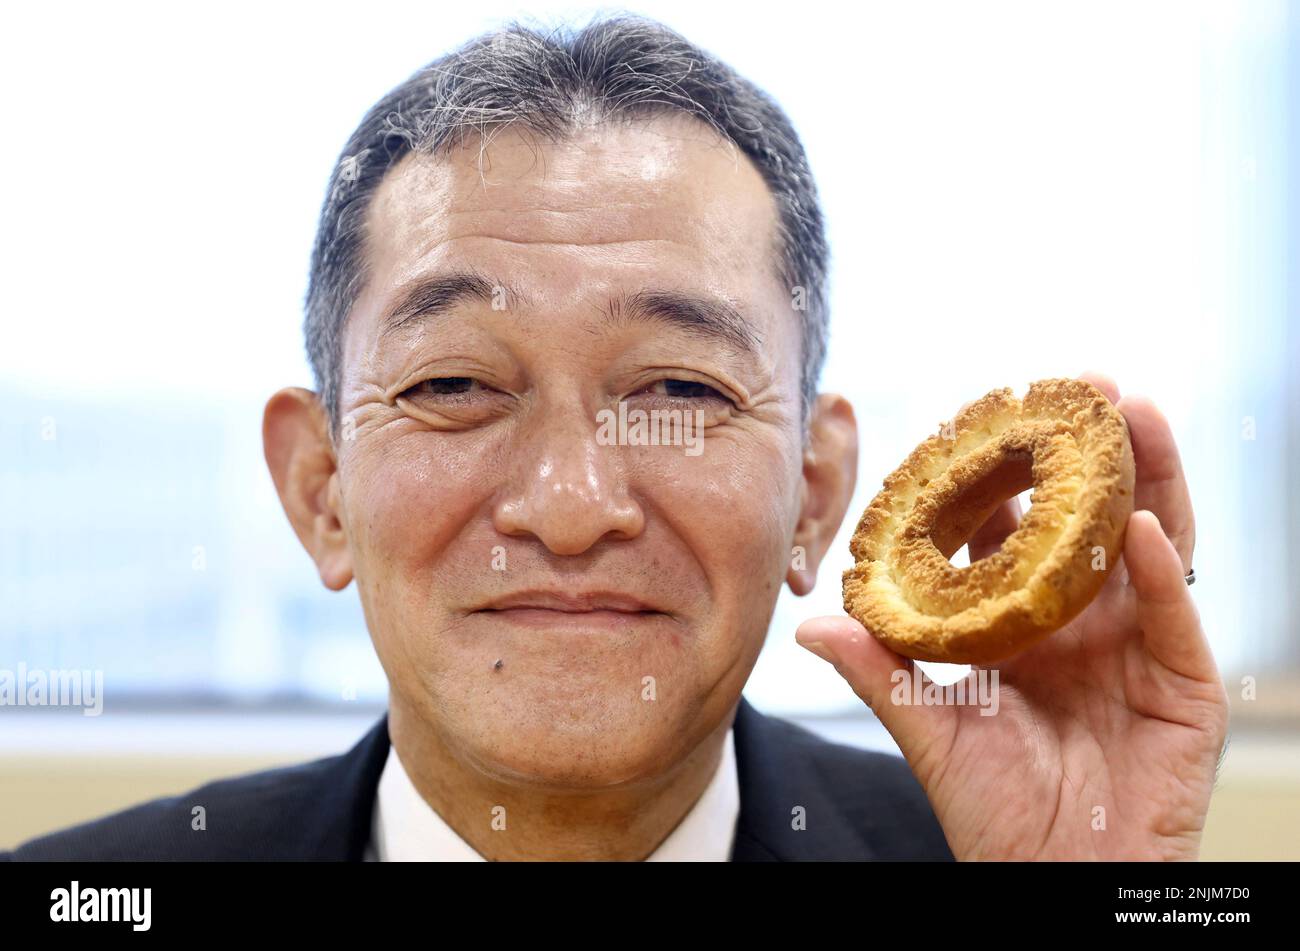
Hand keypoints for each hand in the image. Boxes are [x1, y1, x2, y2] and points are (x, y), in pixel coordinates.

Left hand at [798, 372, 1228, 859]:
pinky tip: (1143, 525)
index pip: (1023, 530)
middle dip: (1094, 450)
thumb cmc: (995, 810)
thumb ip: (881, 673)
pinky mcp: (1184, 688)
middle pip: (1095, 518)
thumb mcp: (931, 729)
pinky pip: (1176, 618)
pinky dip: (1162, 571)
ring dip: (1148, 477)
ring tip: (1134, 411)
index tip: (991, 415)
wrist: (1052, 881)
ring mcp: (1141, 647)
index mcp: (1030, 622)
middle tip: (1082, 383)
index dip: (1010, 474)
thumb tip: (811, 623)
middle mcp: (1088, 621)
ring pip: (1153, 544)